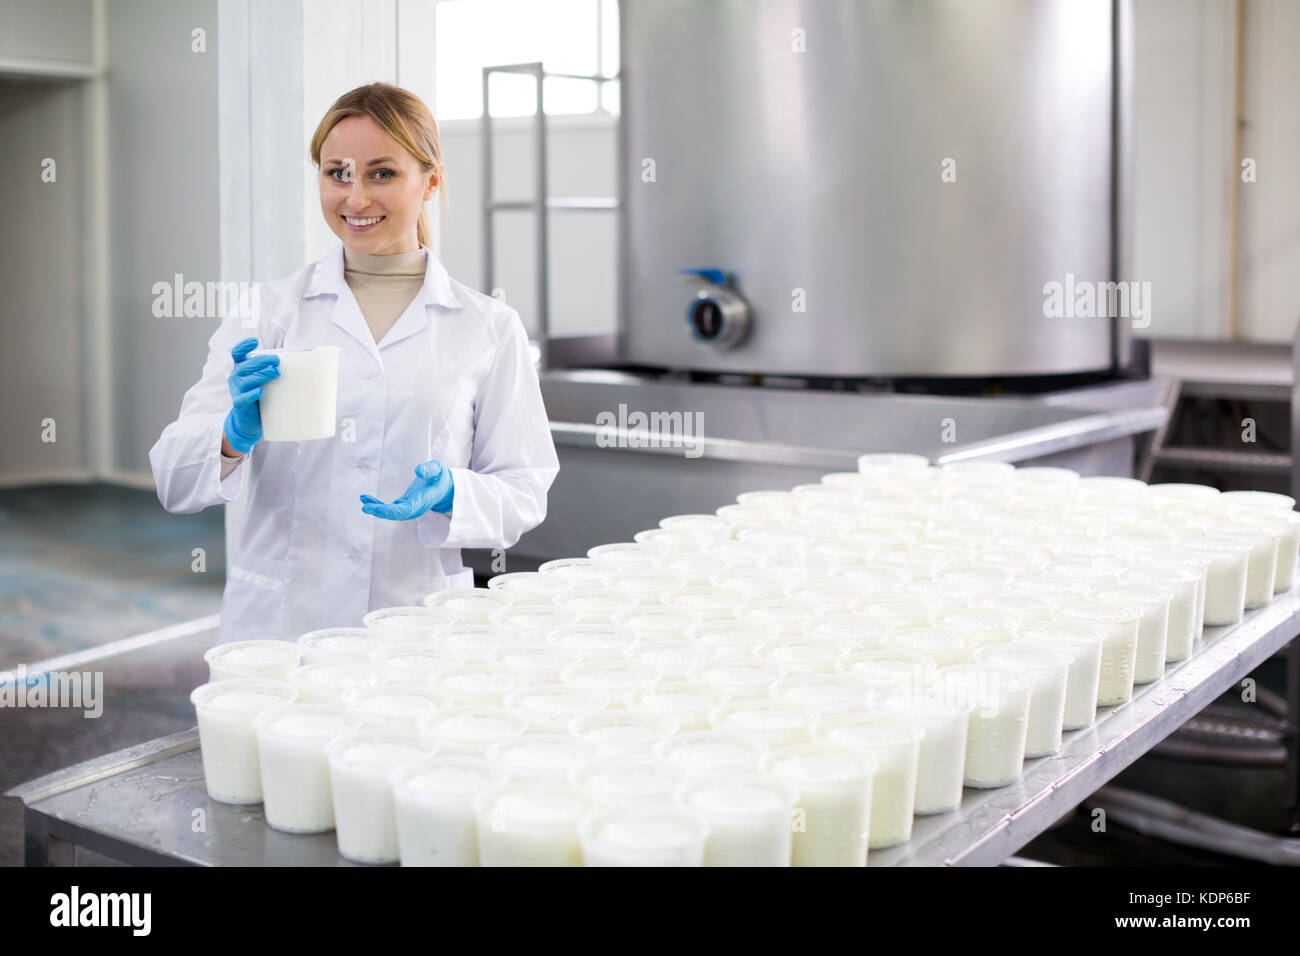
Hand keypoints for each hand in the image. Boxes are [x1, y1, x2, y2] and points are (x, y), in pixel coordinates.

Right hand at [223, 338, 278, 453]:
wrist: (250, 421)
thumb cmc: (261, 397)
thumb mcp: (265, 382)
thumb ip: (274, 371)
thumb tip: (303, 364)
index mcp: (241, 369)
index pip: (237, 353)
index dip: (244, 346)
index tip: (255, 341)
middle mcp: (236, 377)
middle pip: (246, 365)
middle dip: (262, 361)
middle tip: (277, 361)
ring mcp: (236, 390)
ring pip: (247, 379)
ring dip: (262, 375)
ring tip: (276, 373)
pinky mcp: (239, 404)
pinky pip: (245, 397)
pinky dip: (253, 394)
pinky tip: (261, 391)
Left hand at [360, 461, 454, 519]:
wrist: (444, 488)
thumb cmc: (440, 478)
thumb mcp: (439, 469)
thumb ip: (430, 469)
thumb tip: (418, 470)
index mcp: (422, 501)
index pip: (405, 510)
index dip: (390, 511)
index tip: (377, 509)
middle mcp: (415, 508)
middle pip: (396, 514)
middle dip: (380, 512)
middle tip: (365, 507)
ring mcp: (409, 508)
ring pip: (391, 513)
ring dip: (377, 509)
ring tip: (364, 501)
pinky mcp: (404, 505)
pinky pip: (389, 508)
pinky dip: (377, 505)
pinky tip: (366, 499)